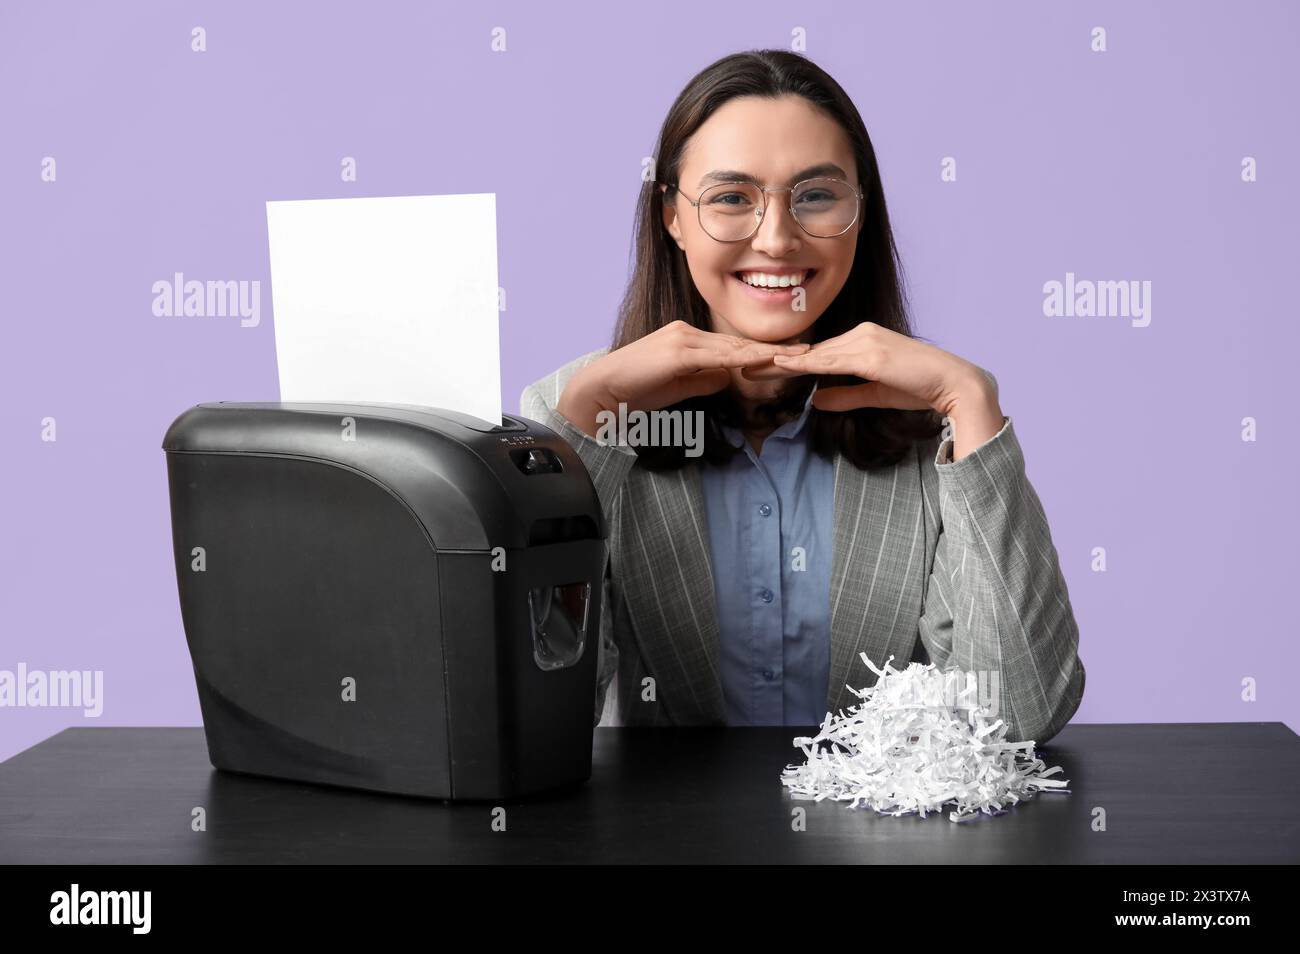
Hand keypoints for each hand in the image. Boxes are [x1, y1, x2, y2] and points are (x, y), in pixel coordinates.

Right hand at [556, 320, 811, 437]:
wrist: (602, 391)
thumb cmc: (635, 391)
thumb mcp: (677, 387)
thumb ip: (702, 381)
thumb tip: (728, 380)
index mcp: (688, 341)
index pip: (732, 348)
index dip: (762, 352)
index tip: (790, 355)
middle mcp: (687, 333)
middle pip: (738, 343)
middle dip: (774, 348)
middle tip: (808, 350)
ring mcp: (682, 339)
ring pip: (732, 347)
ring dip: (765, 352)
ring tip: (796, 354)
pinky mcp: (678, 350)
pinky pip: (718, 355)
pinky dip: (743, 358)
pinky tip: (764, 360)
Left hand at [765, 321, 994, 418]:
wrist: (953, 383)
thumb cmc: (920, 388)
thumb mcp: (873, 393)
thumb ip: (844, 395)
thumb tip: (815, 400)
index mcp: (861, 341)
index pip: (817, 353)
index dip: (787, 363)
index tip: (760, 369)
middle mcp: (860, 335)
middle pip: (810, 351)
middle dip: (775, 361)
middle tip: (743, 366)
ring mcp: (865, 341)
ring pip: (815, 354)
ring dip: (781, 362)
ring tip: (752, 367)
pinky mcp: (871, 354)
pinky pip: (831, 360)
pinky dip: (805, 363)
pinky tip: (783, 366)